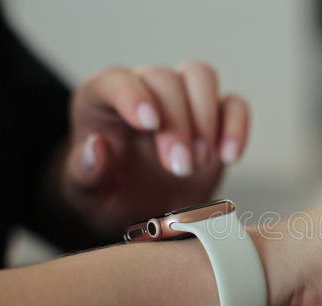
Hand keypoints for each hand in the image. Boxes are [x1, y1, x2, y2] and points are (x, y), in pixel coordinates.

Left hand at [61, 62, 249, 234]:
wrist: (142, 213)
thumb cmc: (110, 196)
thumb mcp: (87, 194)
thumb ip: (85, 173)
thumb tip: (96, 148)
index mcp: (102, 103)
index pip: (114, 81)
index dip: (132, 95)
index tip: (149, 123)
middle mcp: (144, 92)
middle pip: (165, 79)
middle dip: (177, 123)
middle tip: (179, 167)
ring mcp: (183, 101)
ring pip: (200, 76)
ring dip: (206, 118)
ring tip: (202, 161)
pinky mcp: (216, 119)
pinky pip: (234, 104)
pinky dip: (237, 127)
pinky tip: (230, 157)